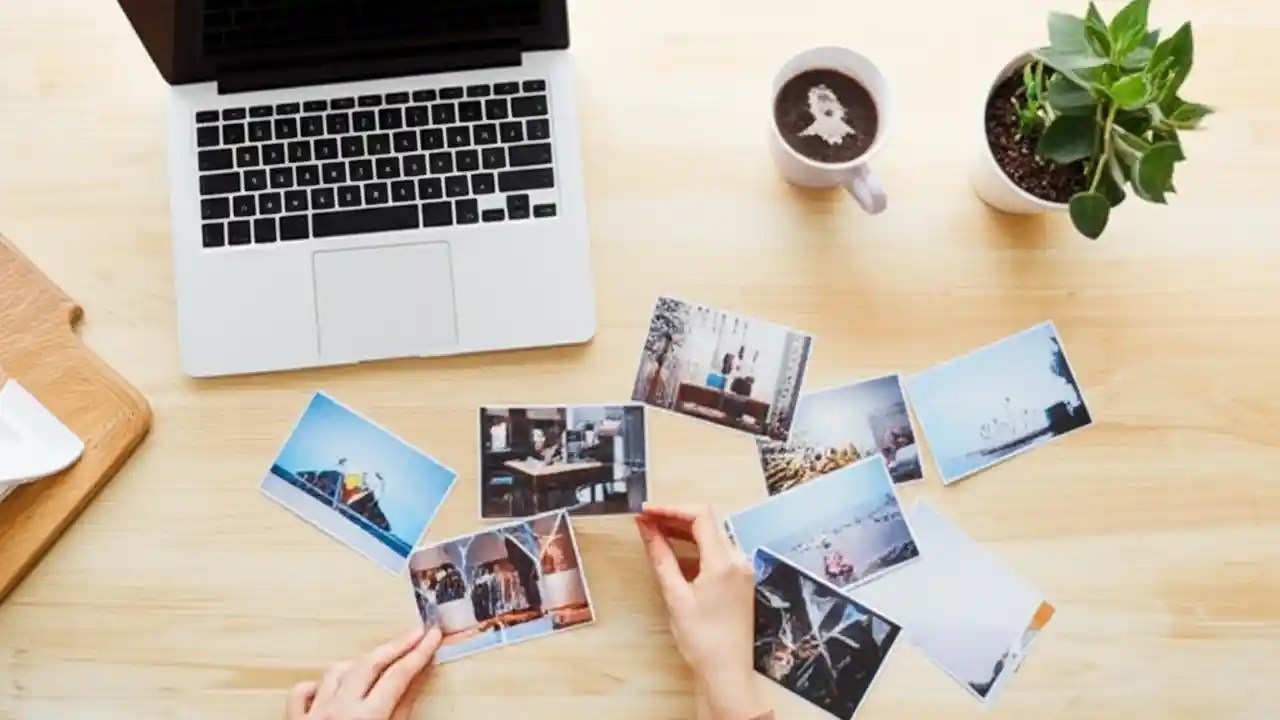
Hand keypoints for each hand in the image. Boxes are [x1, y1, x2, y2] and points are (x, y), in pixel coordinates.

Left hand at [286, 625, 441, 719]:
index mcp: (368, 718)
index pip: (399, 675)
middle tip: (416, 633)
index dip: (419, 653)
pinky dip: (319, 685)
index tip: (433, 636)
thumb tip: (415, 684)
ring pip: (337, 672)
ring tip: (376, 661)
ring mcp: (314, 714)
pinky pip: (303, 691)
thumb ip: (402, 712)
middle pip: (371, 664)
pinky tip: (330, 685)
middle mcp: (339, 710)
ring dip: (358, 664)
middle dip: (396, 645)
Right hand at [635, 504, 768, 719]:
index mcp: (724, 562)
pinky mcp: (740, 580)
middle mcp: (738, 561)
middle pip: (707, 523)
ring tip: (656, 532)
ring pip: (712, 537)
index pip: (700, 516)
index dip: (671, 509)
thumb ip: (661, 558)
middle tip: (647, 520)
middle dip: (675, 518)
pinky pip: (717, 552)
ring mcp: (741, 570)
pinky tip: (676, 552)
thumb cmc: (702, 639)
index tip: (647, 512)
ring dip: (684, 531)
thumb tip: (647, 531)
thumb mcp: (675, 596)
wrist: (727, 671)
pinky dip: (696, 547)